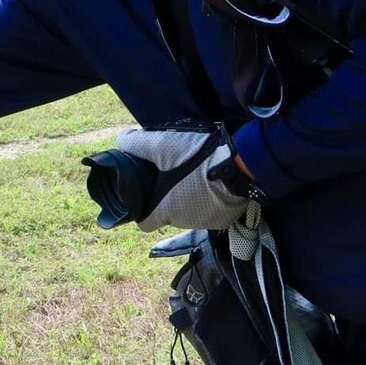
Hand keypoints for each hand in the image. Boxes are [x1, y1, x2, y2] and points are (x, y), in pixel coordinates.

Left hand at [116, 127, 250, 232]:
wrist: (243, 165)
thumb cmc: (198, 158)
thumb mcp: (162, 145)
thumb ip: (137, 144)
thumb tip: (123, 141)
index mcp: (165, 211)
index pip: (145, 223)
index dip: (141, 210)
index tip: (145, 195)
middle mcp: (184, 222)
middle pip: (169, 214)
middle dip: (168, 198)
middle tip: (172, 175)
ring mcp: (207, 223)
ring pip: (191, 213)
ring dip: (190, 198)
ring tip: (195, 175)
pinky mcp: (226, 219)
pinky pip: (212, 211)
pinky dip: (210, 200)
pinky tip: (213, 182)